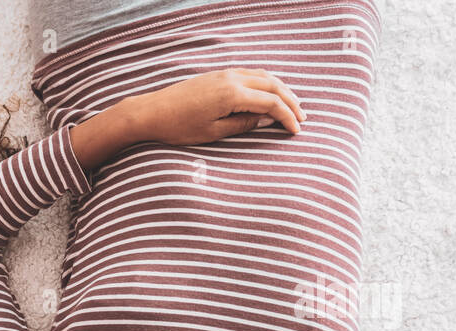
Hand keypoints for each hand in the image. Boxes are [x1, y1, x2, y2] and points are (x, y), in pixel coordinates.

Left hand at [133, 68, 306, 145]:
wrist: (152, 112)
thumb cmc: (179, 127)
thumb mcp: (213, 132)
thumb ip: (242, 125)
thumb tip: (265, 121)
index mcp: (233, 94)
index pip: (271, 103)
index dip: (287, 117)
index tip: (296, 131)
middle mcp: (233, 78)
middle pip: (273, 85)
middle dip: (291, 102)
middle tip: (302, 118)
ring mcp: (226, 73)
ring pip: (264, 76)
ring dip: (281, 90)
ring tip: (292, 106)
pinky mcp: (219, 74)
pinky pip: (251, 74)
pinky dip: (266, 83)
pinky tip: (270, 94)